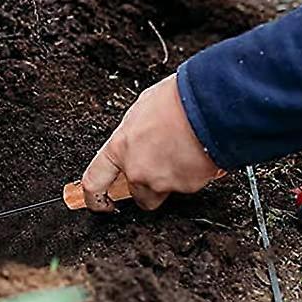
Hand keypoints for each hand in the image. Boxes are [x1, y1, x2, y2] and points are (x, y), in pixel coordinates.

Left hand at [80, 73, 223, 210]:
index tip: (98, 202)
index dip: (93, 197)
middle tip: (162, 161)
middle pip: (136, 193)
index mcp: (121, 148)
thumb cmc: (177, 99)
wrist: (208, 105)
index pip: (94, 182)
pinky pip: (189, 185)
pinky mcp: (188, 187)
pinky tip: (199, 152)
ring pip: (164, 191)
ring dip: (172, 178)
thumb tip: (138, 137)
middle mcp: (138, 171)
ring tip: (185, 151)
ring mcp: (162, 182)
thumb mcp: (143, 107)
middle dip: (148, 183)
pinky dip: (194, 173)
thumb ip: (134, 133)